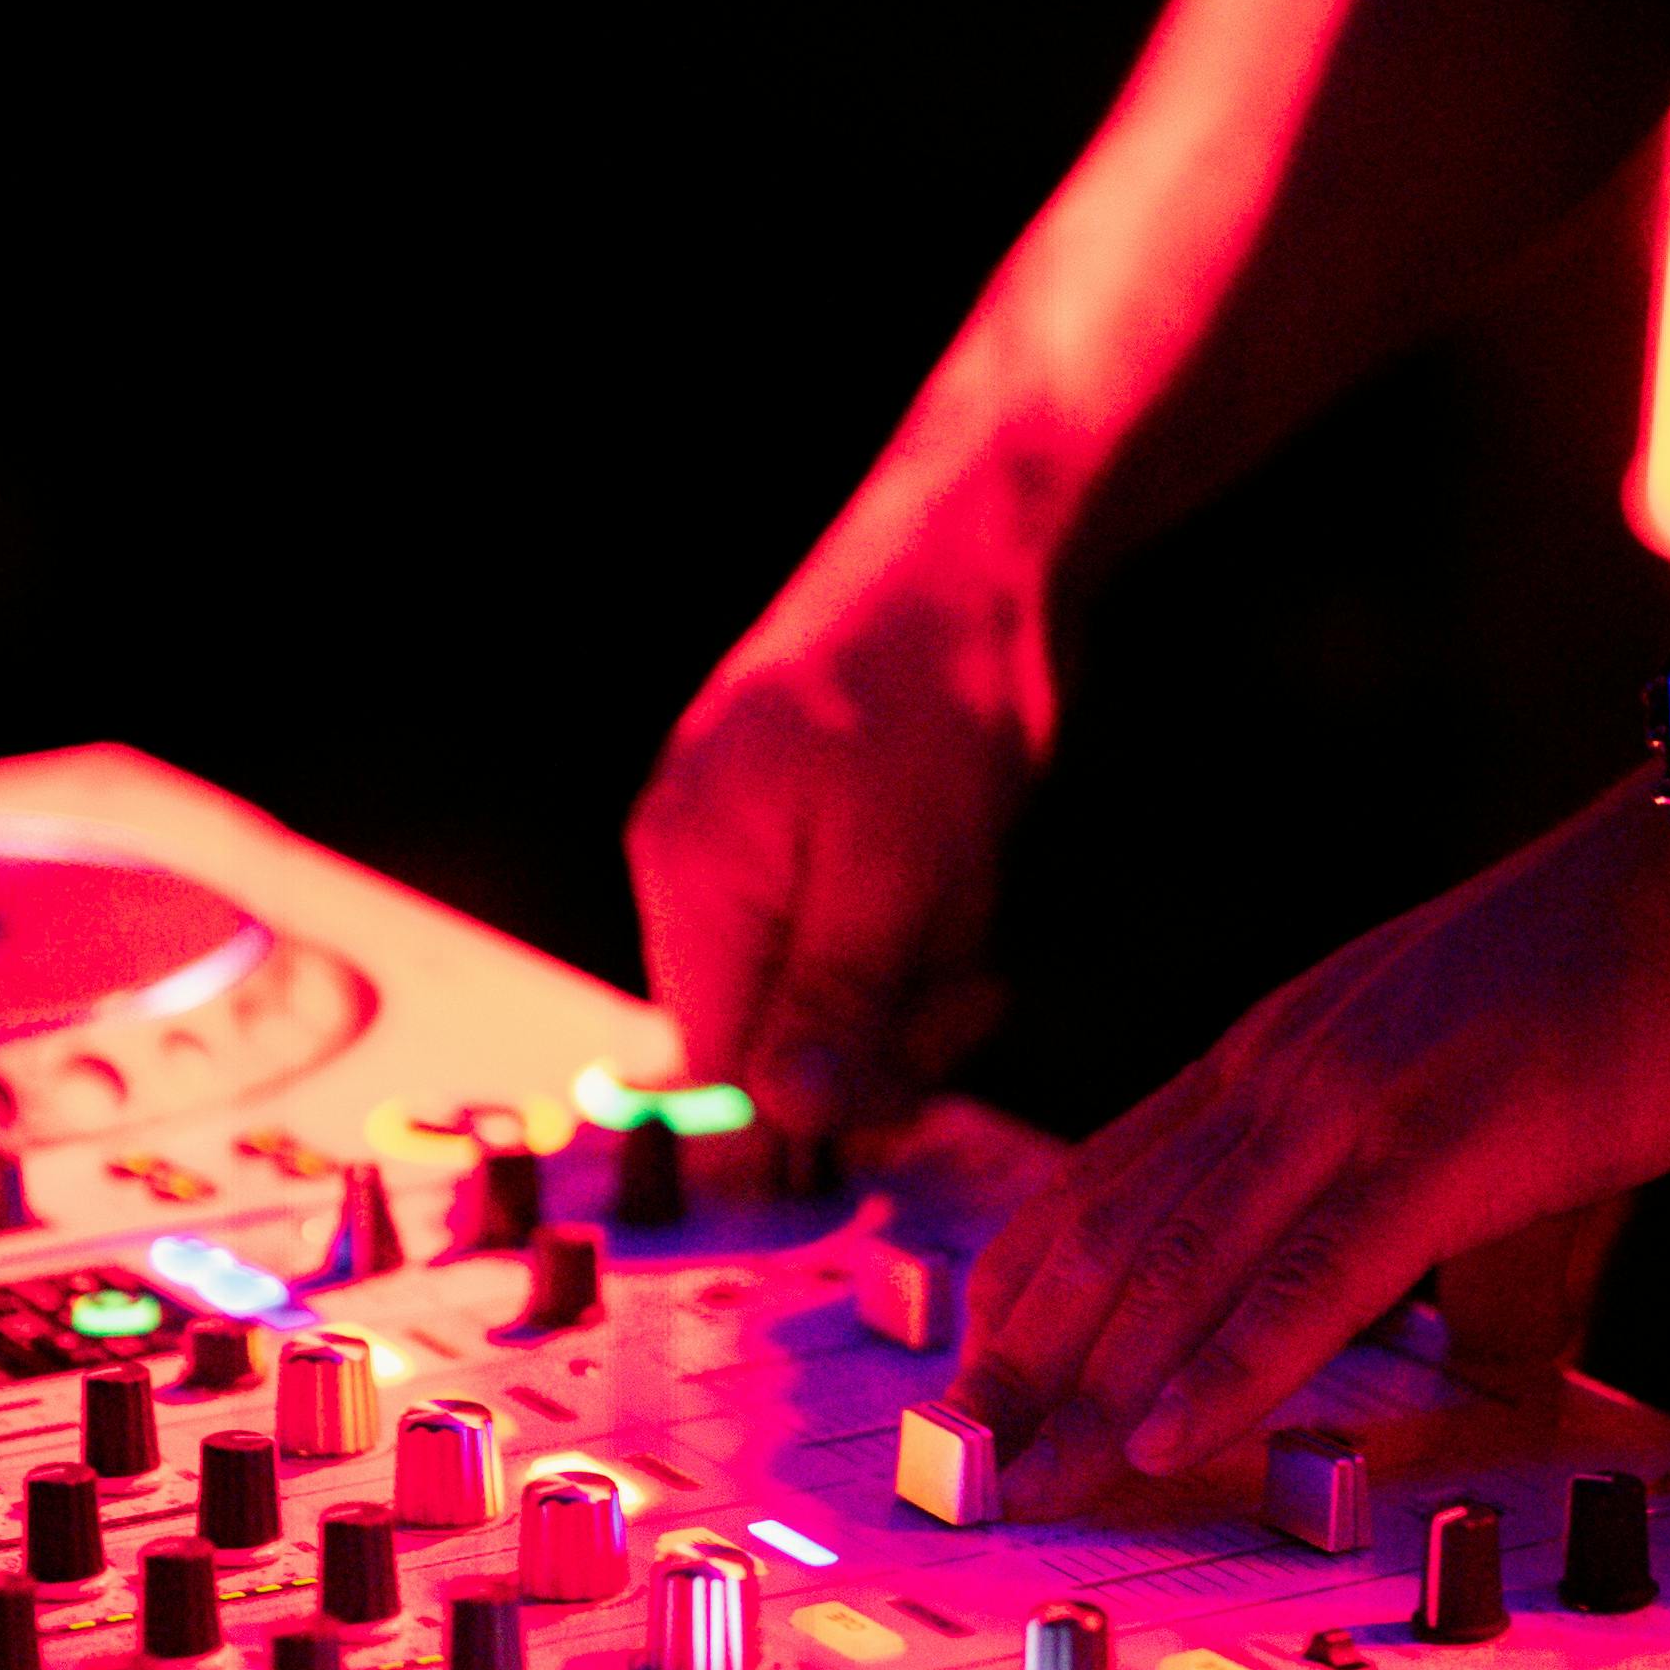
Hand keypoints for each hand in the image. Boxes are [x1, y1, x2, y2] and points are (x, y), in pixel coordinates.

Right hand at [628, 521, 1058, 1147]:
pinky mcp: (814, 837)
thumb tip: (782, 1118)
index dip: (829, 1087)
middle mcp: (701, 872)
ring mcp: (755, 851)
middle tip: (972, 971)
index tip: (928, 1037)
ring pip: (838, 991)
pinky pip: (864, 936)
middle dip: (892, 1020)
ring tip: (964, 882)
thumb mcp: (896, 869)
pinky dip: (925, 926)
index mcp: (689, 876)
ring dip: (923, 969)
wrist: (979, 550)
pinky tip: (960, 869)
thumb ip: (834, 999)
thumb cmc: (931, 694)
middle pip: (782, 1039)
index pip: (725, 1068)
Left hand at [951, 781, 1669, 1509]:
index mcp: (1284, 1052)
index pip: (1106, 1175)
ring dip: (1086, 1380)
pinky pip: (1309, 1276)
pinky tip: (1164, 1434)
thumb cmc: (1633, 986)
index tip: (981, 1377)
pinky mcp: (1442, 1145)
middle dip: (1019, 1353)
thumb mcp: (1504, 1119)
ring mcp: (1354, 1101)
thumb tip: (1492, 1370)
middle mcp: (1286, 1070)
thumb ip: (1473, 1248)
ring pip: (1177, 1257)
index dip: (1025, 1283)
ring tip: (1020, 1476)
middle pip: (1105, 1224)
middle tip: (962, 1461)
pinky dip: (1224, 1363)